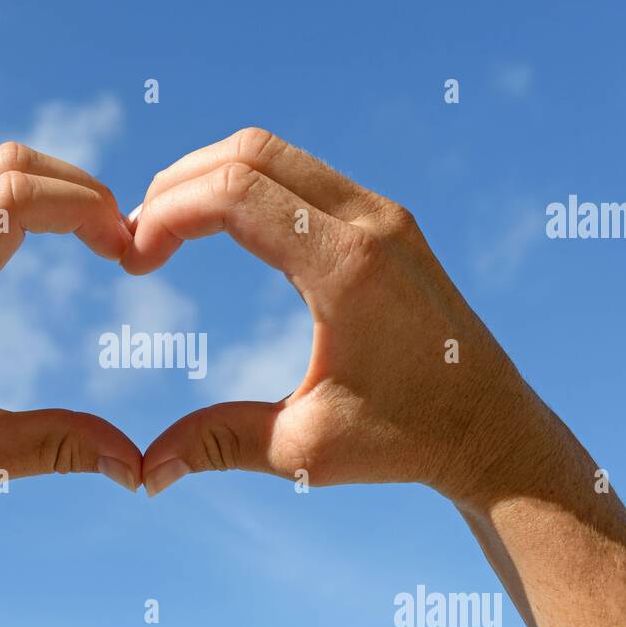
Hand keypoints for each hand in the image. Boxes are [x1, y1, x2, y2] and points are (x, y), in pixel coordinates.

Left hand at [0, 142, 144, 509]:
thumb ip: (56, 449)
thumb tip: (135, 465)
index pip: (13, 198)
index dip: (83, 206)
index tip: (124, 251)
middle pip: (8, 163)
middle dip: (79, 188)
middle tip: (122, 240)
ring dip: (54, 189)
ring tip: (100, 238)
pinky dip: (28, 200)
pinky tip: (58, 242)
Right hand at [125, 127, 546, 502]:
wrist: (492, 430)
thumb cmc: (406, 443)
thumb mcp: (303, 451)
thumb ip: (217, 444)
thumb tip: (142, 474)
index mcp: (348, 269)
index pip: (234, 192)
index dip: (166, 214)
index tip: (133, 261)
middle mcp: (370, 223)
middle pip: (248, 151)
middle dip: (177, 185)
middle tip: (138, 241)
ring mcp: (383, 214)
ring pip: (274, 153)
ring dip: (210, 180)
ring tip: (167, 233)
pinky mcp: (387, 221)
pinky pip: (302, 175)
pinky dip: (248, 186)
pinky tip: (219, 229)